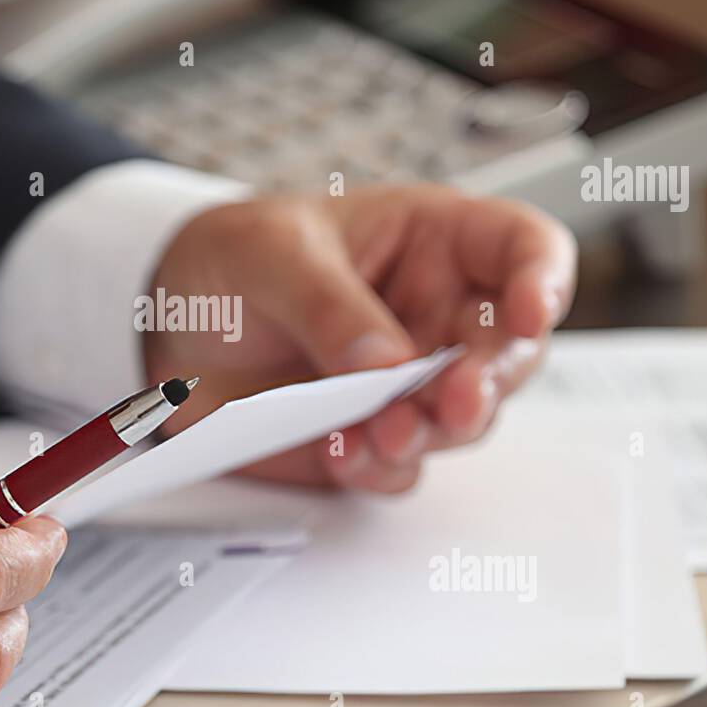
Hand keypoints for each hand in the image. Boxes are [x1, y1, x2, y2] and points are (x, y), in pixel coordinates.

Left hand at [143, 184, 575, 490]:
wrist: (164, 326)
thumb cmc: (229, 259)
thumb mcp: (270, 254)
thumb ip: (330, 304)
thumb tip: (388, 363)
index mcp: (430, 241)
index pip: (521, 248)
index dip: (543, 279)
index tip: (527, 313)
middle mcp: (434, 314)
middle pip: (508, 352)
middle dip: (490, 380)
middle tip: (456, 400)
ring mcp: (408, 381)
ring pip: (463, 419)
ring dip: (434, 431)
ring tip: (381, 431)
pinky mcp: (371, 434)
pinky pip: (402, 463)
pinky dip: (381, 466)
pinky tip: (342, 450)